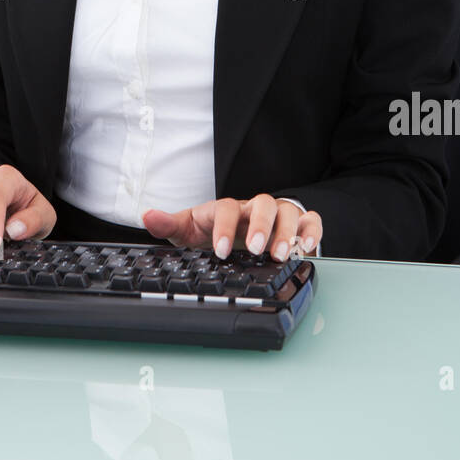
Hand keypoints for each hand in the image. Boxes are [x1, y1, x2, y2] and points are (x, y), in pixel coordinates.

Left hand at [141, 195, 321, 261]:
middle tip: (256, 249)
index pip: (226, 208)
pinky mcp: (297, 224)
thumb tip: (147, 215)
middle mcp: (254, 208)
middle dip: (261, 226)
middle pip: (263, 204)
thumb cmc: (213, 230)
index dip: (225, 228)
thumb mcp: (188, 229)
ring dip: (287, 232)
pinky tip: (308, 248)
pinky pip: (311, 221)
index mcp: (227, 208)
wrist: (239, 232)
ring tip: (281, 256)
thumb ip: (169, 224)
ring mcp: (278, 215)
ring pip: (288, 212)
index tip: (221, 251)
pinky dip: (312, 232)